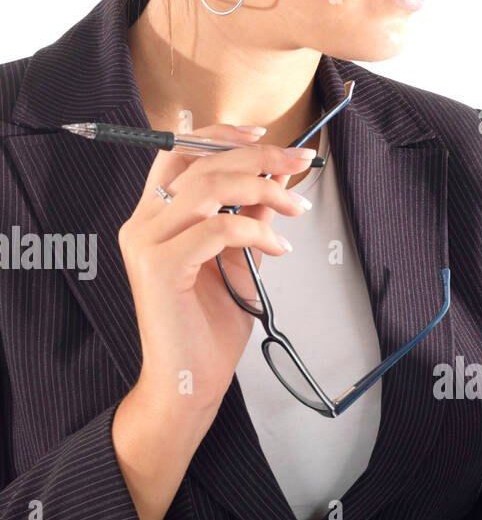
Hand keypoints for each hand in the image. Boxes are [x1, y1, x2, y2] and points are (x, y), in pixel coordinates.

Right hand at [118, 126, 316, 416]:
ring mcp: (146, 244)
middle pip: (201, 162)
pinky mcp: (160, 267)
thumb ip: (249, 222)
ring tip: (296, 207)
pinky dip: (255, 232)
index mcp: (153, 218)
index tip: (267, 137)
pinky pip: (217, 228)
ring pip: (210, 187)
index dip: (222, 136)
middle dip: (259, 156)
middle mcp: (142, 224)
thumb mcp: (237, 264)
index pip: (180, 152)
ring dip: (264, 189)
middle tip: (301, 162)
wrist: (188, 383)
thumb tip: (274, 182)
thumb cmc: (207, 331)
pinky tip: (277, 249)